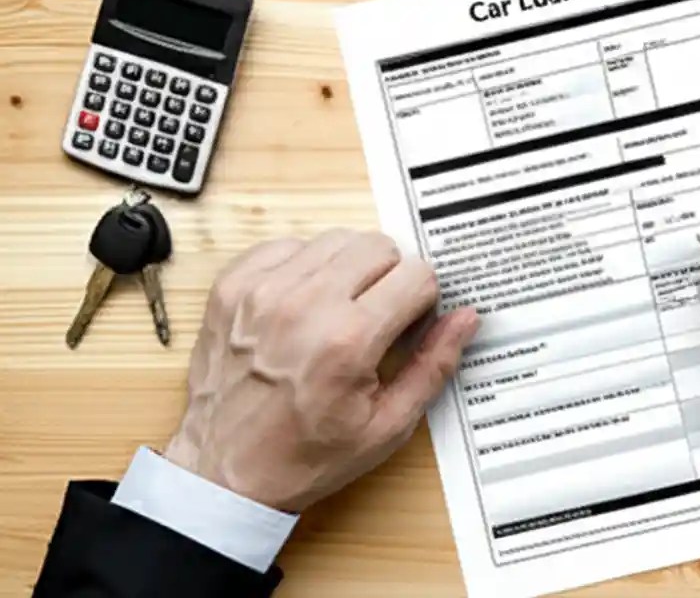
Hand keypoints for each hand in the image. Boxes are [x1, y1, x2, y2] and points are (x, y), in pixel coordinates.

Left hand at [164, 230, 478, 512]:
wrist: (224, 471)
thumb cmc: (304, 455)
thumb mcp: (386, 426)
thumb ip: (433, 366)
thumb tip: (465, 319)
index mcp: (348, 341)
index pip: (416, 274)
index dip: (423, 299)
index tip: (410, 322)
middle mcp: (304, 305)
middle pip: (379, 246)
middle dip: (390, 277)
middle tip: (377, 316)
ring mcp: (263, 291)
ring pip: (336, 239)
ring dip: (349, 268)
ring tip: (340, 310)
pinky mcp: (233, 287)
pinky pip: (288, 245)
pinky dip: (304, 266)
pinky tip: (304, 304)